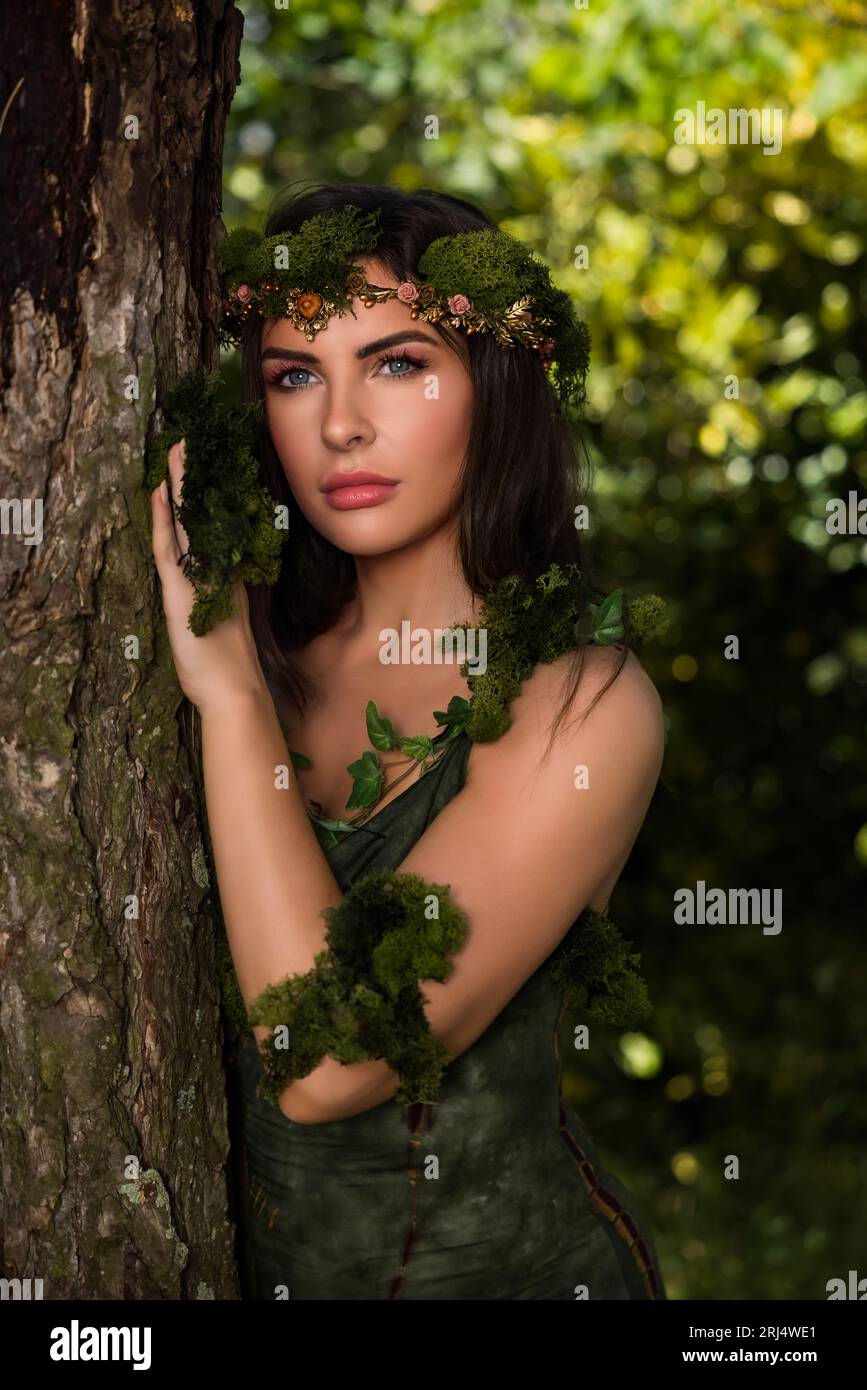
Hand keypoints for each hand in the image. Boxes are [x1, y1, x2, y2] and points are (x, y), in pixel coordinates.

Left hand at [150, 440, 270, 714]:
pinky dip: (166, 519)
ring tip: (179, 449)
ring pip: (190, 522)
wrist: (235, 691)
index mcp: (223, 581)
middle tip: (192, 442)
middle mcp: (216, 572)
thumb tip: (214, 609)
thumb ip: (215, 614)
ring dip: (183, 485)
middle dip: (196, 479)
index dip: (206, 501)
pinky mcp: (183, 590)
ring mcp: (201, 578)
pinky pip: (171, 546)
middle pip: (205, 516)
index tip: (205, 472)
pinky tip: (162, 492)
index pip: (212, 531)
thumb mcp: (218, 636)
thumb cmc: (226, 674)